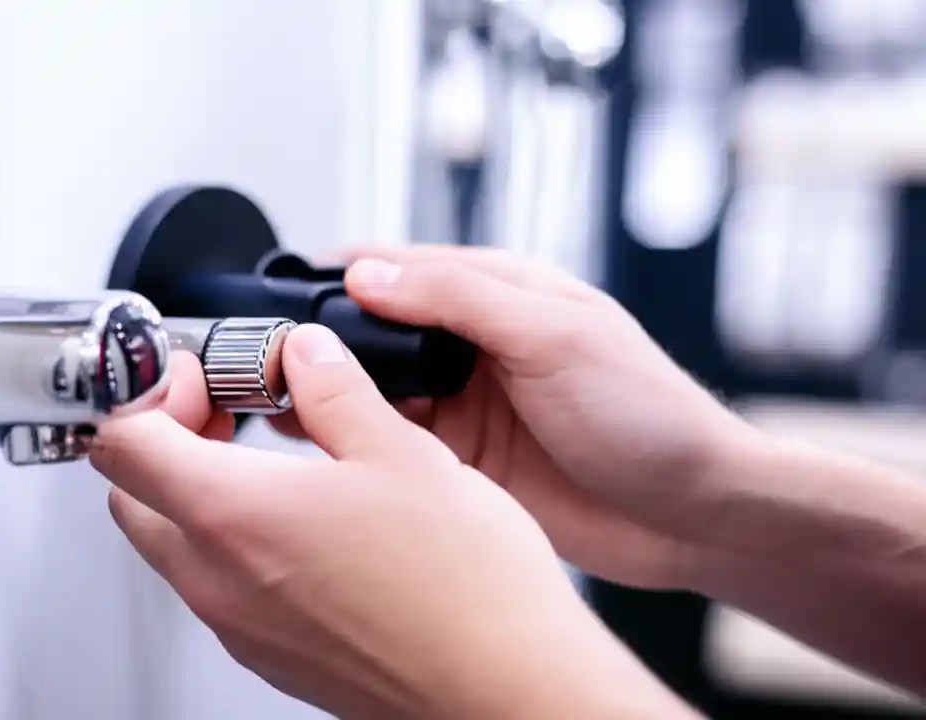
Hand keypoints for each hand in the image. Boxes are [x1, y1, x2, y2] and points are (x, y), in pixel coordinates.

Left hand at [92, 328, 692, 718]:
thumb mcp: (401, 452)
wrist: (506, 690)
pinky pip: (218, 588)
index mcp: (233, 515)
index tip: (200, 375)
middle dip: (165, 439)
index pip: (122, 441)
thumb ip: (334, 392)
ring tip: (273, 463)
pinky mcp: (272, 656)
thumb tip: (306, 356)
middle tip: (227, 410)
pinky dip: (234, 544)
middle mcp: (218, 579)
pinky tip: (306, 524)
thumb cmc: (463, 590)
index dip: (147, 392)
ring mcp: (240, 626)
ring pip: (173, 544)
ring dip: (198, 492)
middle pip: (133, 495)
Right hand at [272, 246, 757, 590]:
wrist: (690, 516)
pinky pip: (393, 440)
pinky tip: (318, 442)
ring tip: (278, 399)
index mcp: (501, 294)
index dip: (342, 274)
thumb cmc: (647, 414)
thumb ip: (459, 299)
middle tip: (272, 356)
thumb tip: (370, 273)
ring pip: (376, 386)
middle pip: (378, 328)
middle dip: (324, 337)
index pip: (403, 267)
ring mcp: (466, 403)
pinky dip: (355, 437)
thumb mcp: (552, 337)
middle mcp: (475, 344)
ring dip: (333, 389)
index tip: (285, 290)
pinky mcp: (461, 460)